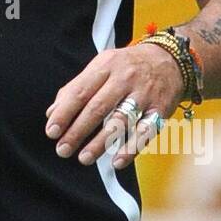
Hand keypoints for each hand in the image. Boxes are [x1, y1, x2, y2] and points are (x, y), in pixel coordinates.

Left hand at [45, 43, 183, 169]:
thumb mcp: (101, 67)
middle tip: (63, 149)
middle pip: (98, 107)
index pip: (80, 91)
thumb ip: (76, 88)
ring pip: (120, 121)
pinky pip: (145, 132)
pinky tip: (117, 161)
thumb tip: (52, 112)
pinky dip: (131, 148)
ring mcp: (144, 94)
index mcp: (106, 66)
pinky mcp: (160, 110)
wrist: (169, 60)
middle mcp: (125, 78)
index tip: (52, 131)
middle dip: (78, 131)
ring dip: (100, 142)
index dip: (64, 113)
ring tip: (84, 157)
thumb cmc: (127, 66)